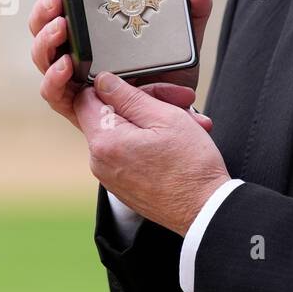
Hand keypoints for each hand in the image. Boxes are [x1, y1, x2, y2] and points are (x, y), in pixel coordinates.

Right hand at [28, 0, 213, 128]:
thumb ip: (193, 9)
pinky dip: (54, 77)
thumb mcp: (185, 38)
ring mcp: (72, 76)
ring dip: (46, 38)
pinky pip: (52, 91)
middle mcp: (76, 48)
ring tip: (62, 26)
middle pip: (43, 22)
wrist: (179, 116)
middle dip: (43, 6)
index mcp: (93, 26)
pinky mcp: (74, 105)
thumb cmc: (173, 75)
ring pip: (42, 53)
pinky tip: (66, 65)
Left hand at [75, 72, 231, 235]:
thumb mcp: (165, 117)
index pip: (87, 98)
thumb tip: (103, 81)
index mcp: (105, 141)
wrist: (205, 210)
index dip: (113, 87)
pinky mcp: (122, 186)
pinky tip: (176, 145)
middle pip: (108, 116)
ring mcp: (110, 177)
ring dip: (151, 125)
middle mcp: (99, 162)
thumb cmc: (191, 166)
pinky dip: (149, 145)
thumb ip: (129, 96)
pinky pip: (128, 155)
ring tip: (186, 126)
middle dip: (142, 105)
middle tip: (178, 104)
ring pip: (122, 135)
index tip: (141, 89)